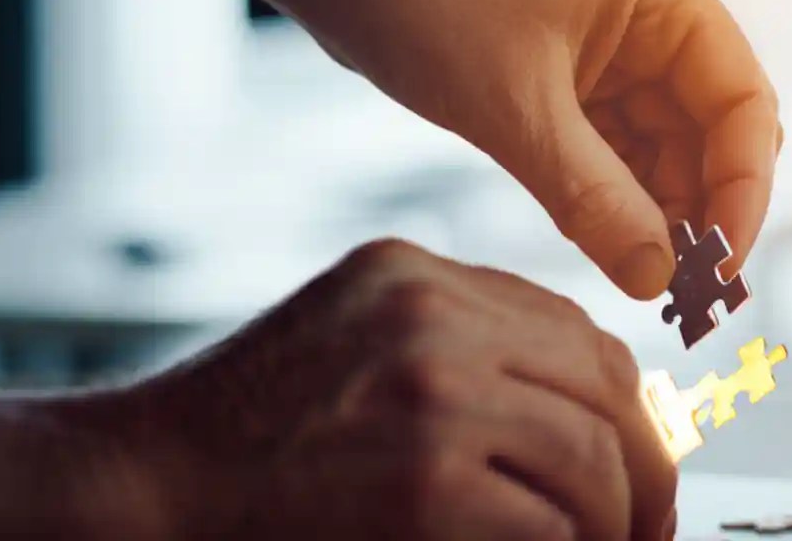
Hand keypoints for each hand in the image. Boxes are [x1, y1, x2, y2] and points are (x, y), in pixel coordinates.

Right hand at [53, 240, 677, 539]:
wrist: (144, 483)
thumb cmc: (244, 428)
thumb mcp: (350, 336)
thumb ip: (452, 341)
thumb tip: (569, 398)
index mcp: (414, 275)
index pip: (570, 325)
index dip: (621, 400)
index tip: (632, 451)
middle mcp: (429, 315)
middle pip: (603, 380)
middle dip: (647, 459)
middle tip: (647, 521)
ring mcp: (430, 393)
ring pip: (596, 454)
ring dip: (619, 518)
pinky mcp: (426, 485)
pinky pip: (554, 520)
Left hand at [279, 0, 780, 298]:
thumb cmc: (422, 1)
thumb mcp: (512, 107)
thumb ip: (591, 197)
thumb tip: (658, 281)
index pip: (742, 103)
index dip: (744, 192)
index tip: (720, 269)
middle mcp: (656, 21)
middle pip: (713, 136)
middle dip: (701, 214)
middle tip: (688, 301)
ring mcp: (618, 54)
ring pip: (668, 155)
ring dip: (660, 219)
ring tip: (651, 288)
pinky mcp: (579, 85)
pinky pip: (620, 157)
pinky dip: (619, 205)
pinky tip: (613, 251)